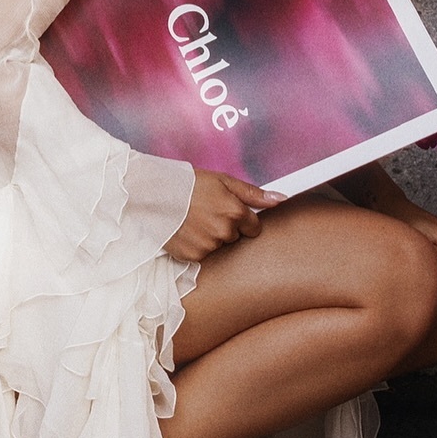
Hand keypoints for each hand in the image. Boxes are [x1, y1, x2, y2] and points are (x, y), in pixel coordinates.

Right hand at [166, 170, 282, 262]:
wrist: (154, 194)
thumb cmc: (190, 184)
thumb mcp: (223, 181)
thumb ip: (254, 193)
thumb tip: (281, 199)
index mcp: (235, 212)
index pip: (253, 227)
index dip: (242, 219)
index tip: (227, 211)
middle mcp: (224, 232)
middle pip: (236, 237)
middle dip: (226, 227)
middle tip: (207, 213)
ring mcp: (209, 246)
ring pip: (220, 246)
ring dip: (211, 237)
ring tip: (195, 221)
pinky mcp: (193, 256)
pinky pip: (204, 255)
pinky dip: (197, 245)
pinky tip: (187, 231)